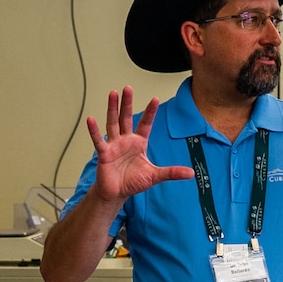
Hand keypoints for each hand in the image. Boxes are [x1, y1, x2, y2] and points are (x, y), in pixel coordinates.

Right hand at [84, 87, 192, 203]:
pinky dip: (94, 131)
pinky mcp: (104, 154)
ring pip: (113, 123)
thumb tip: (191, 173)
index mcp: (139, 143)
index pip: (146, 124)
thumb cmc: (133, 182)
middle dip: (127, 103)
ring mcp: (114, 145)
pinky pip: (99, 140)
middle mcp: (126, 141)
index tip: (155, 98)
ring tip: (112, 94)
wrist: (117, 193)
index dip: (150, 112)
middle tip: (127, 88)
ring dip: (112, 109)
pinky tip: (91, 120)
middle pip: (126, 118)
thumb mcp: (155, 176)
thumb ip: (172, 172)